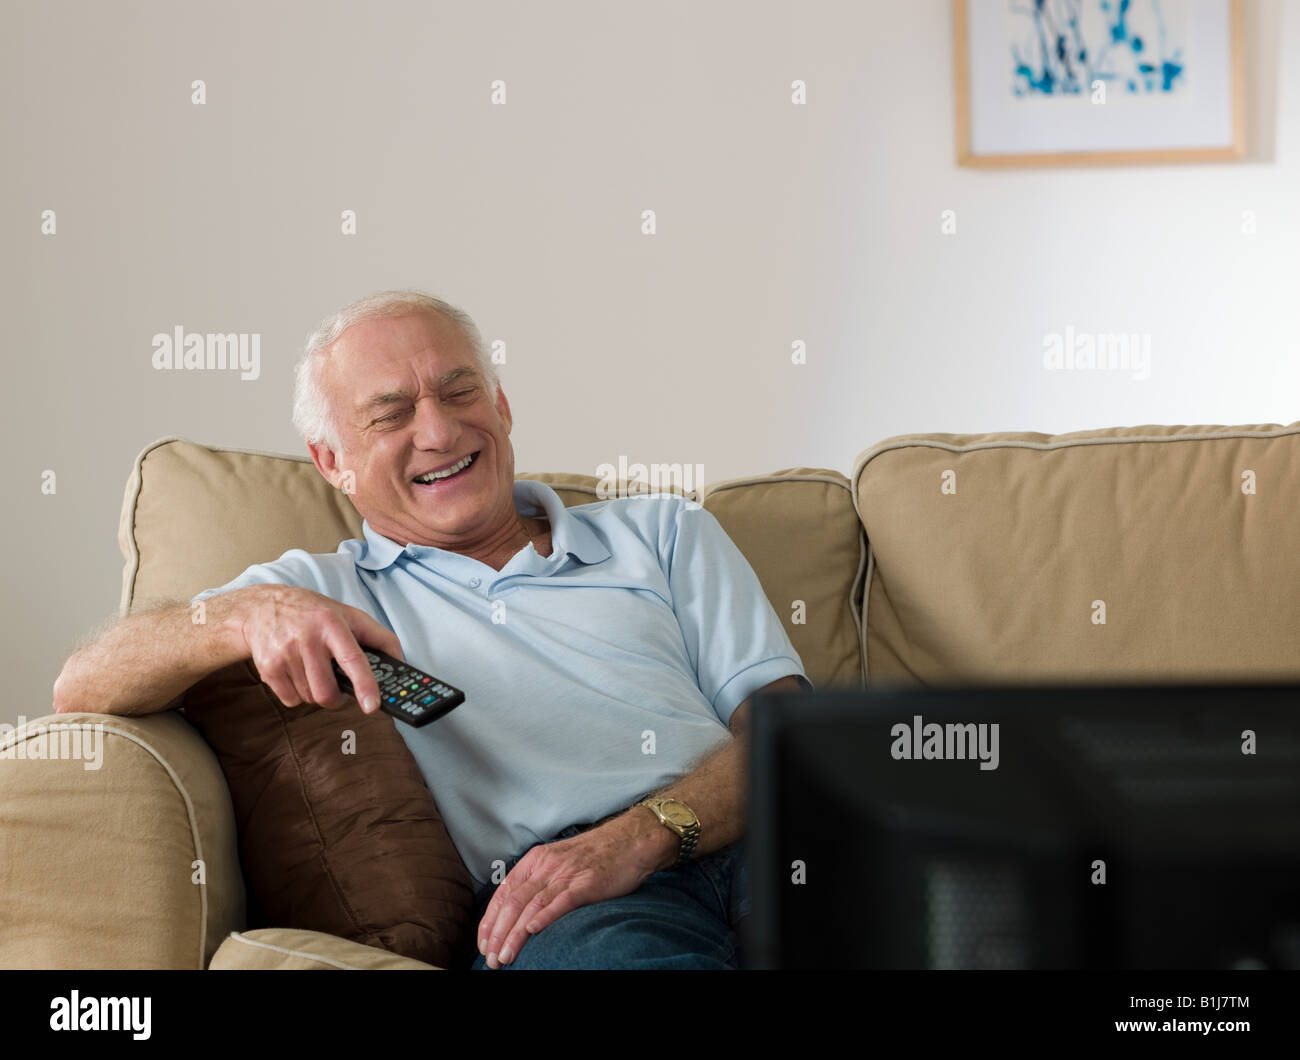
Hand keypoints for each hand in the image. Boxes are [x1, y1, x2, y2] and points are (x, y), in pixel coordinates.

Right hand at [230, 584, 403, 713]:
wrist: (262, 606)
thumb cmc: (314, 613)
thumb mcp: (349, 615)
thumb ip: (379, 638)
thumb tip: (401, 665)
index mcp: (332, 624)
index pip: (353, 659)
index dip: (365, 686)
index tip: (373, 707)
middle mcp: (307, 638)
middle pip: (327, 692)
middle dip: (336, 697)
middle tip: (336, 683)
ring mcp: (284, 654)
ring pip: (310, 699)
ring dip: (316, 692)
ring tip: (312, 668)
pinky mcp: (268, 667)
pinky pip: (291, 701)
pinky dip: (298, 693)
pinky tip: (296, 671)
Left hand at [477, 811, 674, 967]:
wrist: (632, 839)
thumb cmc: (598, 854)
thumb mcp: (560, 861)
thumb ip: (540, 881)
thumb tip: (520, 911)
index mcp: (536, 860)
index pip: (503, 893)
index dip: (490, 921)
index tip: (483, 944)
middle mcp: (546, 866)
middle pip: (513, 902)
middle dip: (497, 934)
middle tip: (491, 959)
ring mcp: (566, 874)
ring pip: (531, 906)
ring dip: (514, 935)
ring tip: (505, 957)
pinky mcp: (587, 884)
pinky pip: (560, 902)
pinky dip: (544, 917)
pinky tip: (533, 932)